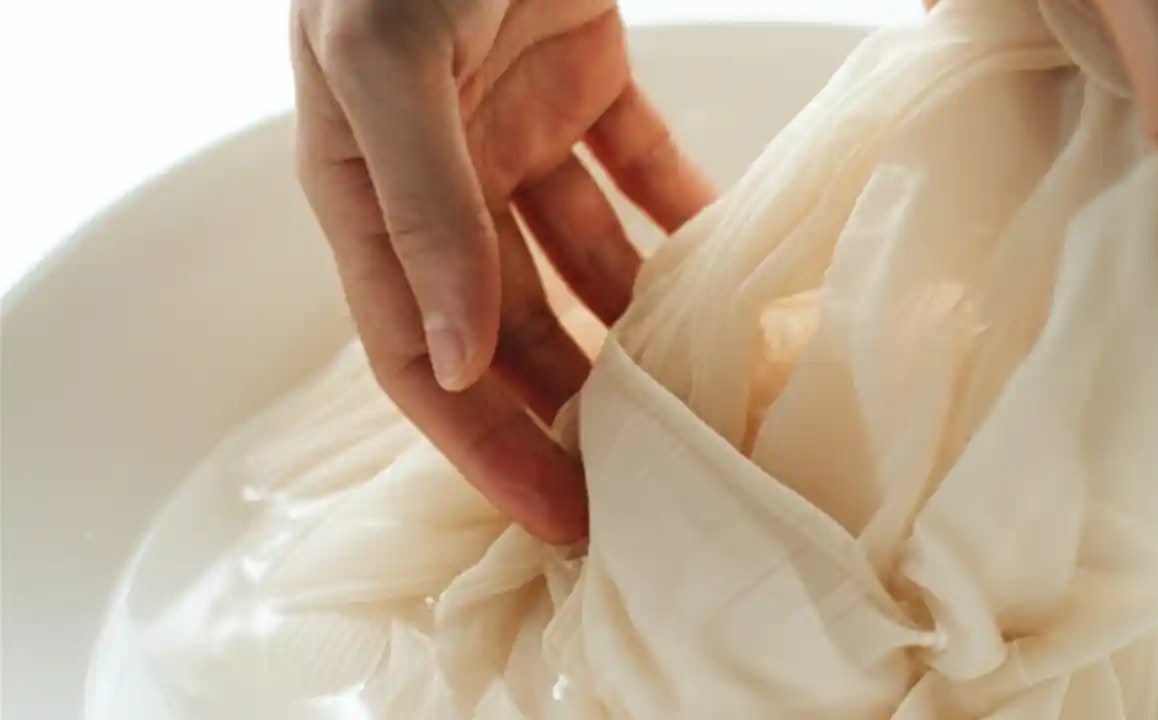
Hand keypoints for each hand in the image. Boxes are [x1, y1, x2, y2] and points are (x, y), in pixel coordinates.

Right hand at [291, 0, 715, 541]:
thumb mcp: (388, 64)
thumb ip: (419, 206)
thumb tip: (447, 357)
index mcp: (368, 190)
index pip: (416, 355)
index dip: (479, 444)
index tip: (554, 521)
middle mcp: (436, 176)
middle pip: (500, 329)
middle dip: (560, 415)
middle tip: (637, 496)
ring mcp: (511, 128)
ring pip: (575, 264)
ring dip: (627, 333)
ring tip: (696, 403)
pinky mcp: (582, 78)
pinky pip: (636, 175)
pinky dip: (682, 224)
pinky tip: (734, 276)